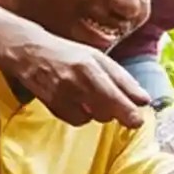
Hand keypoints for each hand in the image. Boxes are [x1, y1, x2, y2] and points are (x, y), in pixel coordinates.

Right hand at [13, 25, 149, 128]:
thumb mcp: (98, 58)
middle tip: (117, 102)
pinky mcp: (53, 106)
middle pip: (108, 112)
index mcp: (91, 66)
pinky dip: (83, 115)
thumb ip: (122, 79)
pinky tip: (78, 101)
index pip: (116, 95)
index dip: (130, 112)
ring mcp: (63, 95)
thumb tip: (144, 100)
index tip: (138, 120)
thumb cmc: (69, 53)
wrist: (29, 52)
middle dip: (118, 111)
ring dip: (100, 112)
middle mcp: (76, 81)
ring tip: (91, 95)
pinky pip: (79, 121)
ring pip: (96, 118)